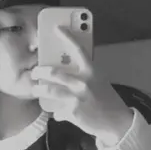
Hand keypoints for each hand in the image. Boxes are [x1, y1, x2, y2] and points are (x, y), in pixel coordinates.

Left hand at [31, 27, 132, 145]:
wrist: (116, 121)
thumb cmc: (106, 100)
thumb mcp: (99, 81)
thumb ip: (84, 75)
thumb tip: (65, 71)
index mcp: (91, 71)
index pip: (78, 49)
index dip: (67, 37)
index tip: (57, 28)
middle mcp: (83, 82)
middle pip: (55, 72)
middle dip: (40, 71)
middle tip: (34, 72)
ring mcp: (77, 97)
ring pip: (50, 90)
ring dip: (39, 89)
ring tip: (35, 89)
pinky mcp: (73, 111)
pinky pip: (58, 110)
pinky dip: (57, 113)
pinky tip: (57, 114)